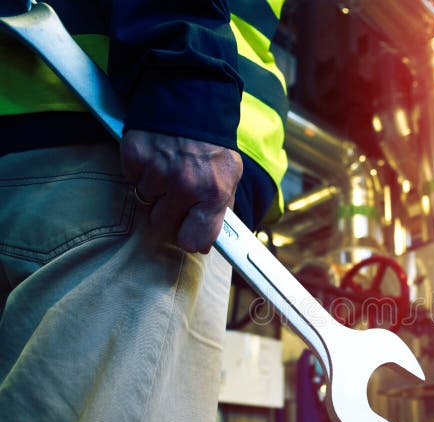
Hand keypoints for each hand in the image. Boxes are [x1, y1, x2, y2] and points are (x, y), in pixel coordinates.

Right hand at [120, 130, 242, 252]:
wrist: (191, 97)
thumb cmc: (212, 143)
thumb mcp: (230, 174)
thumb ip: (221, 207)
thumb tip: (209, 241)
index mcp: (214, 192)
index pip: (193, 241)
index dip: (189, 237)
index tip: (188, 231)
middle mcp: (185, 185)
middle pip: (163, 225)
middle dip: (169, 214)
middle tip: (177, 196)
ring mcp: (157, 171)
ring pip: (146, 202)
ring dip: (155, 191)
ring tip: (169, 170)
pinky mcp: (134, 157)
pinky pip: (133, 180)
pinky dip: (141, 173)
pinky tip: (155, 158)